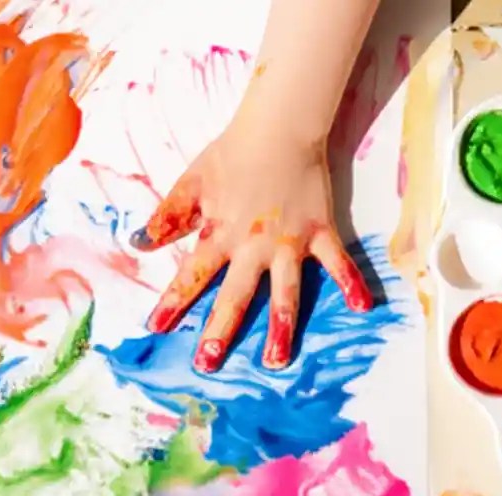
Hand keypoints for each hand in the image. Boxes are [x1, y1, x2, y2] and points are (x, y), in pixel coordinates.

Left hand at [130, 126, 371, 371]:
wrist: (277, 127)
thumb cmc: (230, 155)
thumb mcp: (191, 184)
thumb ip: (168, 217)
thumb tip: (138, 243)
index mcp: (219, 234)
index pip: (192, 275)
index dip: (173, 301)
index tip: (156, 328)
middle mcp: (253, 245)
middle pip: (235, 295)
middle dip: (220, 330)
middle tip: (208, 363)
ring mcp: (289, 241)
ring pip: (286, 291)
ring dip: (282, 327)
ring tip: (277, 361)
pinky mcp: (320, 231)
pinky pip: (337, 261)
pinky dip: (351, 281)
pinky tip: (363, 307)